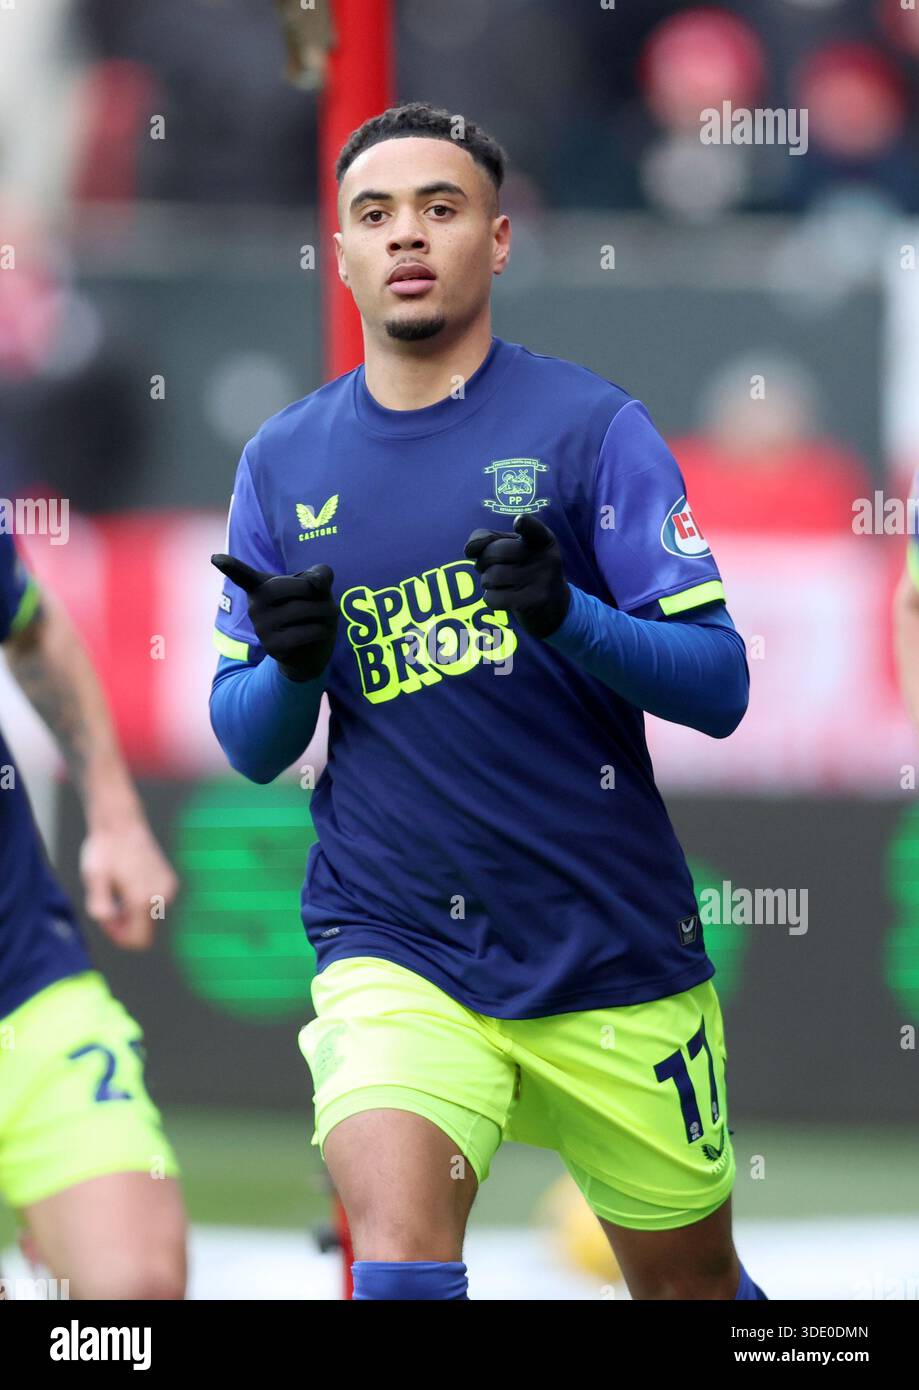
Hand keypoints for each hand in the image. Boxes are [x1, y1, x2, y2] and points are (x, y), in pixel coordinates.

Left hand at [80, 816, 178, 949]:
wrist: (121, 822)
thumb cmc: (105, 849)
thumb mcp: (94, 879)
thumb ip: (99, 907)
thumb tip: (107, 921)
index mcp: (143, 898)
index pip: (138, 940)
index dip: (119, 938)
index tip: (105, 921)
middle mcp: (161, 895)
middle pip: (146, 932)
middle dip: (125, 926)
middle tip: (107, 908)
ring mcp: (168, 887)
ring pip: (151, 918)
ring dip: (133, 915)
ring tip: (116, 894)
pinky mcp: (169, 880)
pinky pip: (156, 904)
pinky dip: (141, 903)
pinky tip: (127, 886)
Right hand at [211, 554, 337, 681]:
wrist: (310, 649)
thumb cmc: (310, 610)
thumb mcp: (318, 586)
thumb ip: (320, 574)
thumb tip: (317, 583)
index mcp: (261, 587)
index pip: (243, 575)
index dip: (230, 566)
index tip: (215, 558)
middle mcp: (254, 605)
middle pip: (290, 586)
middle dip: (314, 590)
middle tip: (325, 597)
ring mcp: (260, 627)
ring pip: (301, 610)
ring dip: (325, 611)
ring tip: (329, 614)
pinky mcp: (272, 646)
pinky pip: (304, 633)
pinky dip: (321, 630)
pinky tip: (320, 632)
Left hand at [464, 513, 570, 639]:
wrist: (552, 606)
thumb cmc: (523, 568)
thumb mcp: (511, 546)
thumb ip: (486, 538)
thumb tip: (469, 549)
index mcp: (543, 539)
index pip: (532, 528)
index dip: (524, 524)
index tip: (520, 521)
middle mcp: (546, 558)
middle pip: (494, 552)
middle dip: (484, 562)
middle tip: (495, 567)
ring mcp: (541, 581)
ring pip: (491, 577)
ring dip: (487, 581)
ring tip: (502, 583)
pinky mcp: (532, 603)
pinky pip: (493, 598)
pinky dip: (491, 598)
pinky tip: (505, 597)